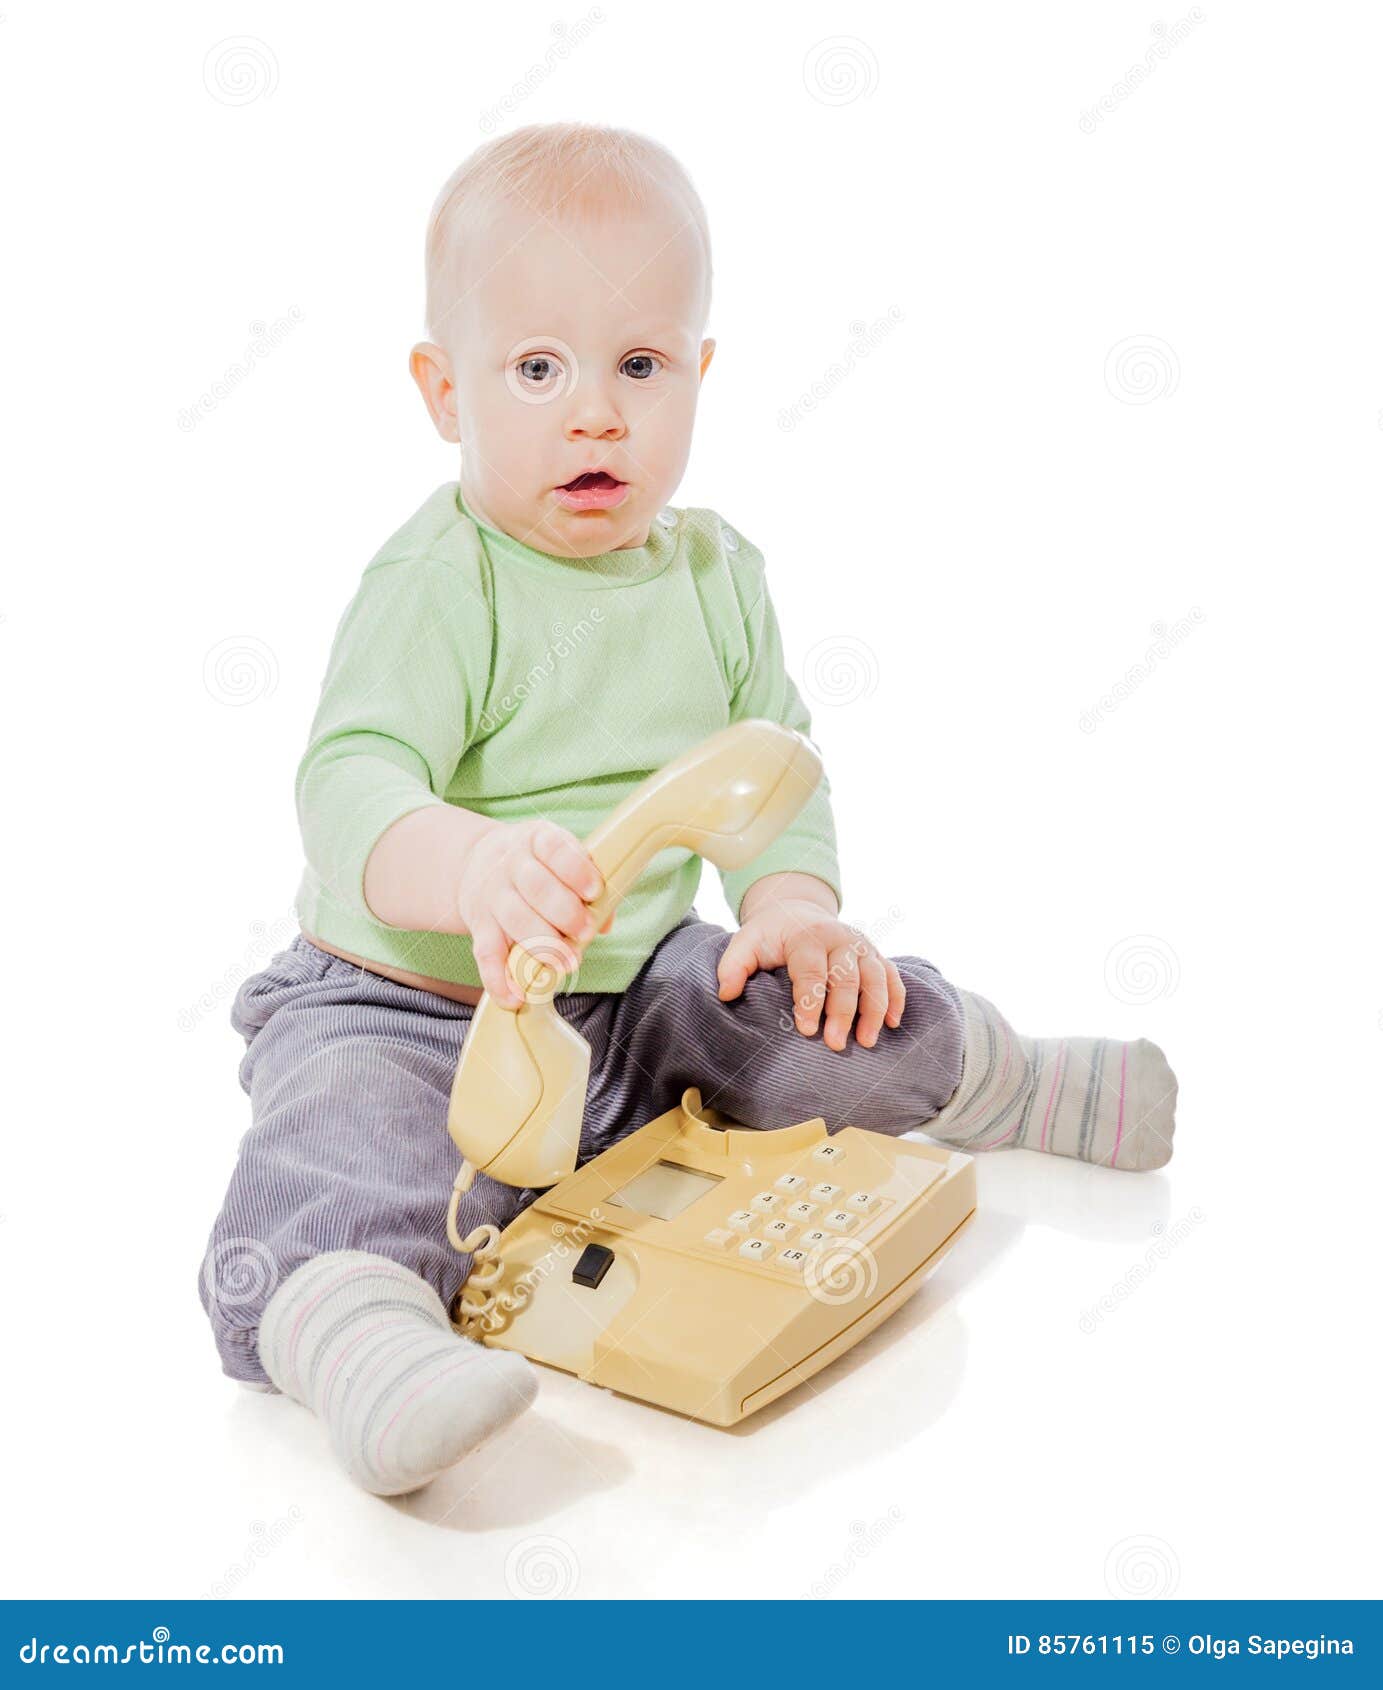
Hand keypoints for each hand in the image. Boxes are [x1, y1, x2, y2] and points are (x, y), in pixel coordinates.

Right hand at [457, 818, 611, 1006]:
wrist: (477, 862)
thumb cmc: (535, 864)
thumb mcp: (559, 857)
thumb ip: (586, 883)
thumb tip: (607, 921)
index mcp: (537, 839)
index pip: (554, 848)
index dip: (576, 870)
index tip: (594, 890)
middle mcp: (510, 864)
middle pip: (536, 887)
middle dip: (564, 913)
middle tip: (584, 931)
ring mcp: (492, 895)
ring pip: (514, 919)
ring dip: (542, 944)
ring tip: (566, 962)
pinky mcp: (479, 925)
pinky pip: (486, 955)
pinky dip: (499, 980)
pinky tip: (517, 996)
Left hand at [716, 896, 905, 1051]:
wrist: (796, 910)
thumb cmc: (770, 934)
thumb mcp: (745, 942)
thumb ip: (733, 966)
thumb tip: (726, 993)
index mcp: (808, 936)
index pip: (812, 971)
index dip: (810, 1001)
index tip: (806, 1030)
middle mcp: (840, 938)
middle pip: (847, 977)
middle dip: (843, 1012)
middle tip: (836, 1045)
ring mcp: (861, 946)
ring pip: (876, 976)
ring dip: (875, 1009)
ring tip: (867, 1041)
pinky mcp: (875, 954)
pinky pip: (892, 975)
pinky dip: (896, 998)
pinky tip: (893, 1024)